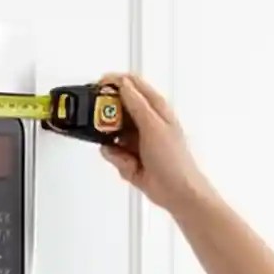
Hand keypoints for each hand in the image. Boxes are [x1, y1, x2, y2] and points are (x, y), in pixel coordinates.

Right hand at [98, 72, 214, 213]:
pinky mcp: (128, 155)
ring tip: (126, 155)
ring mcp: (135, 139)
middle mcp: (144, 121)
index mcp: (155, 108)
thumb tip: (123, 84)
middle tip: (109, 129)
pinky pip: (111, 152)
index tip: (98, 86)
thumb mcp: (154, 126)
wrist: (175, 191)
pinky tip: (130, 165)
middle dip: (108, 120)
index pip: (131, 84)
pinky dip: (117, 159)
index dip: (113, 82)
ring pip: (110, 133)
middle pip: (116, 109)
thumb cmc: (174, 160)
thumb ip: (137, 103)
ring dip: (114, 145)